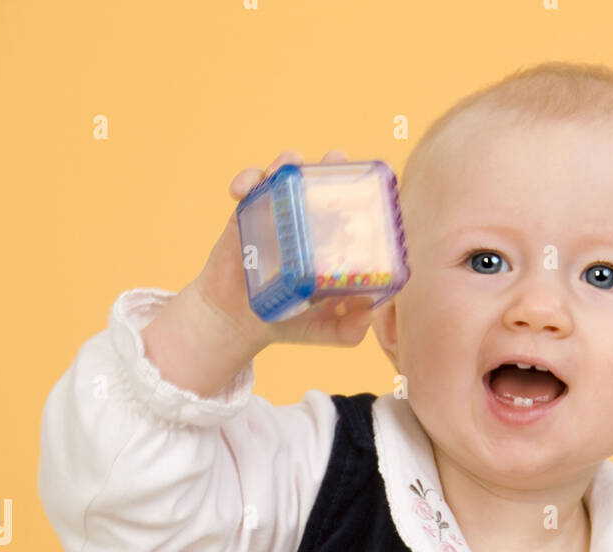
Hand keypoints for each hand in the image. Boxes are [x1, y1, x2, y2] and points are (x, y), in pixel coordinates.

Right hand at [191, 150, 380, 352]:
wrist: (239, 323)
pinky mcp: (248, 212)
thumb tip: (367, 317)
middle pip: (325, 179)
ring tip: (286, 167)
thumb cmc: (288, 322)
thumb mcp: (325, 330)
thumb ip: (348, 331)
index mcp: (334, 240)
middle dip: (333, 163)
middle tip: (335, 160)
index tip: (373, 182)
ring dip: (289, 162)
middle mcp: (310, 220)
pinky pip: (249, 185)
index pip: (355, 207)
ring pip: (288, 173)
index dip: (366, 190)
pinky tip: (240, 191)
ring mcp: (279, 212)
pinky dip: (246, 179)